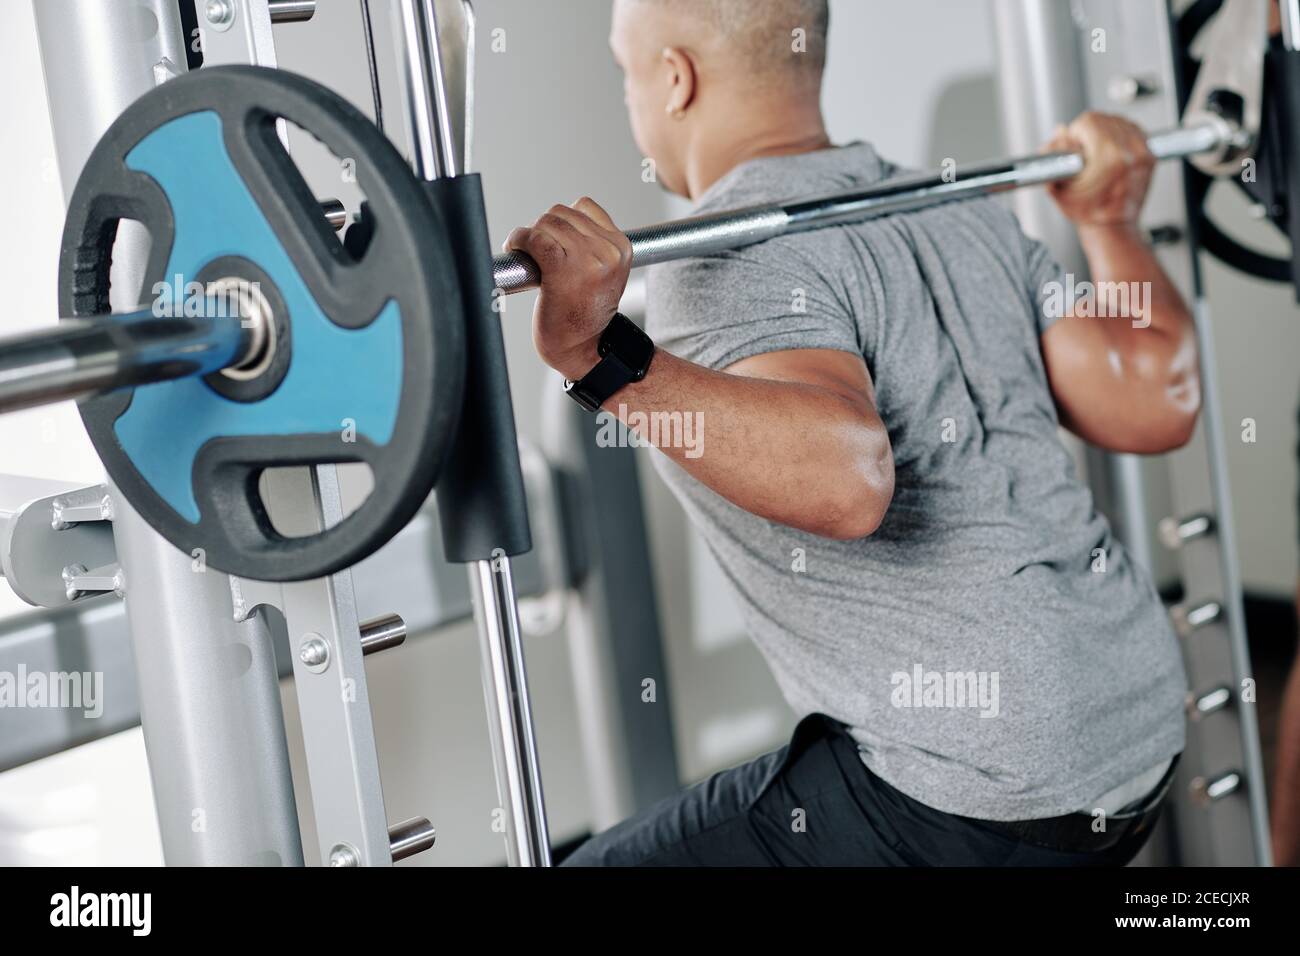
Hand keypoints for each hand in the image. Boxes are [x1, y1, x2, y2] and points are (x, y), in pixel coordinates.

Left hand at [505, 197, 632, 379]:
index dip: (562, 221)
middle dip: (543, 229)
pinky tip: (516, 249)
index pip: (584, 206)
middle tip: (537, 252)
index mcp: (621, 247)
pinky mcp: (562, 271)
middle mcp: (608, 251)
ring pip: (546, 223)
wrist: (586, 349)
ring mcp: (587, 261)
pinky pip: (534, 239)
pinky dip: (519, 239)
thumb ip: (592, 242)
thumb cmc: (586, 314)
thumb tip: (555, 218)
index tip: (553, 239)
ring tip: (530, 256)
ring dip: (530, 236)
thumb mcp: (605, 272)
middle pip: (561, 213)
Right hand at [1044, 111, 1154, 227]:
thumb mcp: (1060, 187)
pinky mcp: (1150, 155)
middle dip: (1088, 131)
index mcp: (1109, 157)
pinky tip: (1111, 148)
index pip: (1089, 121)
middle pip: (1104, 119)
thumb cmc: (1087, 213)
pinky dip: (1121, 134)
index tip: (1073, 146)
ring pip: (1119, 120)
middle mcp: (1130, 151)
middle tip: (1083, 150)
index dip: (1075, 133)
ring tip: (1096, 150)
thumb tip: (1059, 132)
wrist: (1113, 227)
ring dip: (1104, 130)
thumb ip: (1053, 157)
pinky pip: (1134, 129)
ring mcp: (1143, 152)